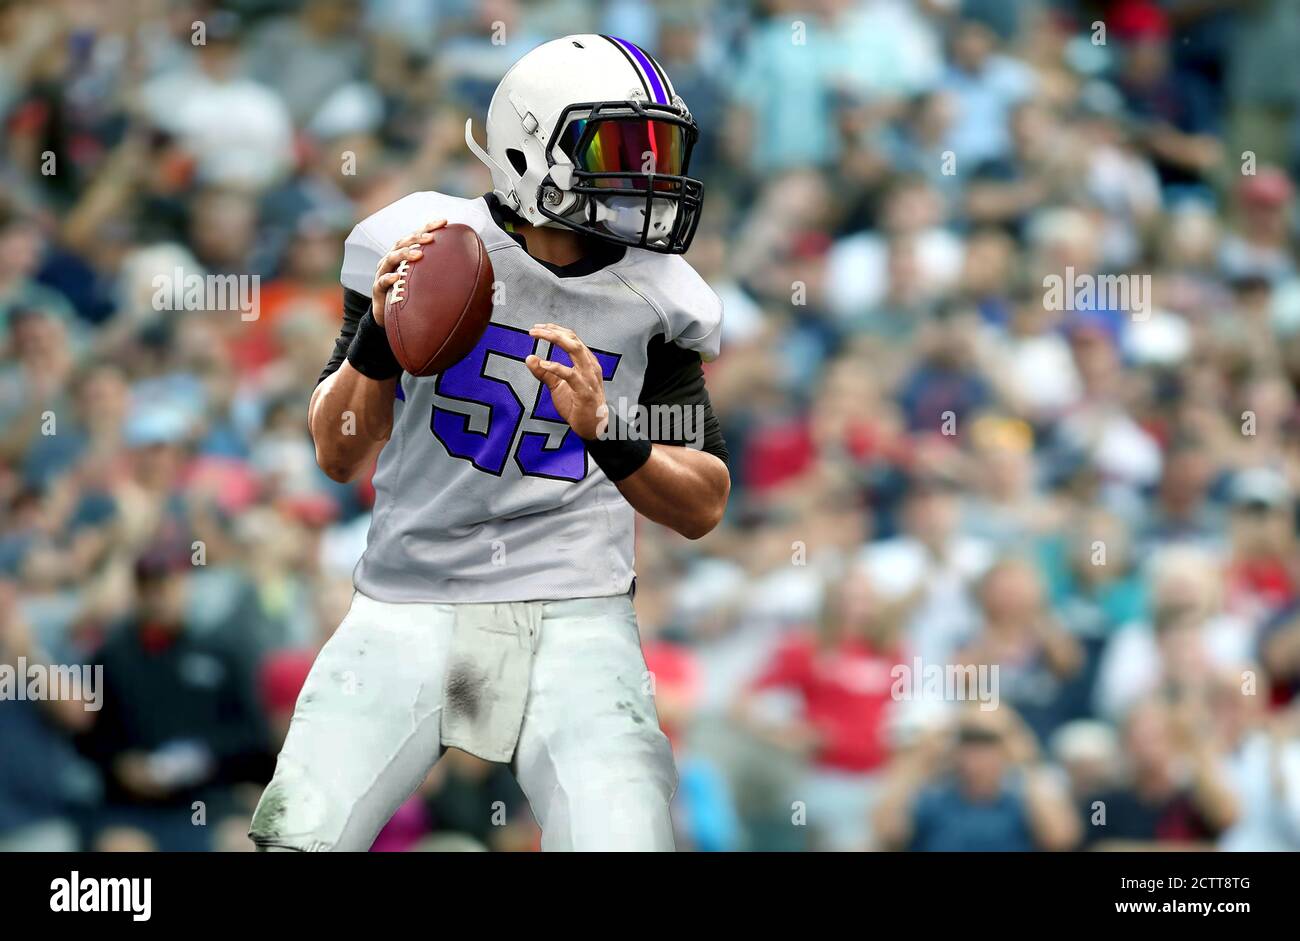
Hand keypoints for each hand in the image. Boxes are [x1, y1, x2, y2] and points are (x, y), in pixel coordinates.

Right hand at [370, 219, 445, 324]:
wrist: (389, 317)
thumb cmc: (411, 295)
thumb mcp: (426, 282)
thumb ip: (443, 274)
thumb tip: (475, 273)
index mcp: (404, 254)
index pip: (416, 236)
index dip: (428, 227)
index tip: (445, 222)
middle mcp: (392, 260)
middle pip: (402, 242)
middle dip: (416, 237)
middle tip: (431, 238)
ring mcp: (383, 273)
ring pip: (391, 258)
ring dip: (405, 254)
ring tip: (419, 254)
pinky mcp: (377, 289)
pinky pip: (381, 282)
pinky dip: (389, 278)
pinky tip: (397, 278)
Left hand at [526, 324, 608, 439]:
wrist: (593, 427)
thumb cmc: (578, 405)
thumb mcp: (557, 386)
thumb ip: (545, 373)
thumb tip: (529, 358)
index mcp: (586, 362)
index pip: (572, 338)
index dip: (555, 329)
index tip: (538, 327)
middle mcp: (590, 366)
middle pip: (573, 339)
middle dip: (553, 331)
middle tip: (534, 330)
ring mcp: (589, 377)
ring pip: (575, 350)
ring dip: (555, 340)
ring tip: (538, 336)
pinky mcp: (585, 391)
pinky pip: (571, 375)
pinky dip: (556, 367)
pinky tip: (543, 363)